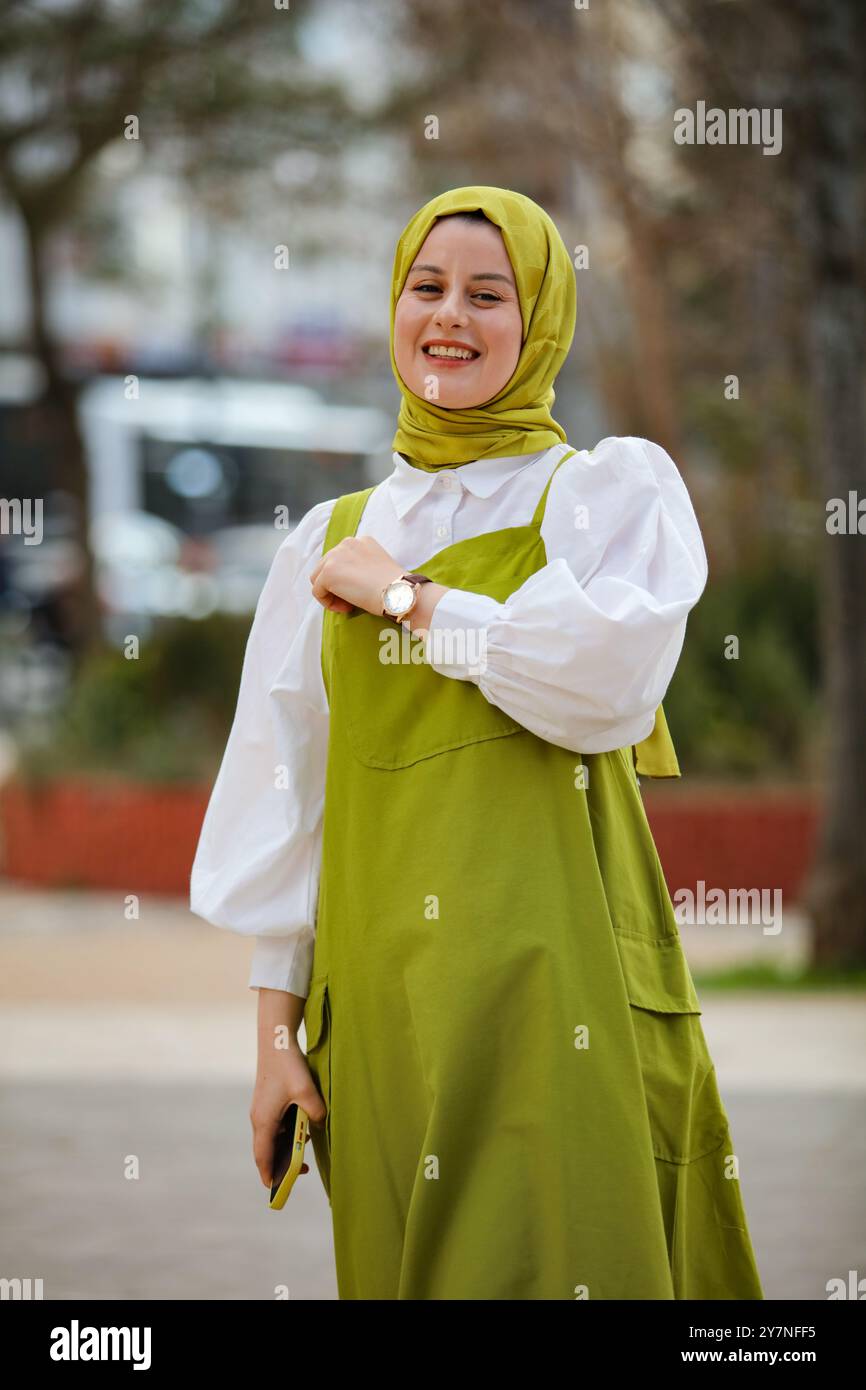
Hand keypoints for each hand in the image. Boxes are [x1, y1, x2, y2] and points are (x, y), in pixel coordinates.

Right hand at [250, 1042, 326, 1188]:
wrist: (276, 1041)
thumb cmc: (288, 1066)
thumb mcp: (306, 1091)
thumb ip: (316, 1112)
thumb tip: (321, 1125)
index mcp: (263, 1121)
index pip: (263, 1156)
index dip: (270, 1174)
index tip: (276, 1189)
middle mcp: (258, 1119)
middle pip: (266, 1151)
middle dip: (280, 1165)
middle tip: (299, 1174)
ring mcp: (261, 1111)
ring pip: (271, 1139)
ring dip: (284, 1150)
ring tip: (303, 1158)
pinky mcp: (267, 1103)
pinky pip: (275, 1127)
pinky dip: (285, 1136)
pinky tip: (302, 1132)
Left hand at [309, 535, 405, 616]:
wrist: (398, 592)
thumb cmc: (394, 587)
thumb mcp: (377, 567)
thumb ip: (359, 566)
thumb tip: (345, 581)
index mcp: (360, 541)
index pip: (340, 560)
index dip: (345, 579)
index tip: (359, 591)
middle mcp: (346, 543)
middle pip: (325, 567)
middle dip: (335, 586)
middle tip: (352, 601)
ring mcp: (335, 556)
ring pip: (318, 578)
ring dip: (331, 594)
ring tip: (349, 605)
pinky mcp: (328, 572)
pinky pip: (318, 592)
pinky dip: (329, 603)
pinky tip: (347, 607)